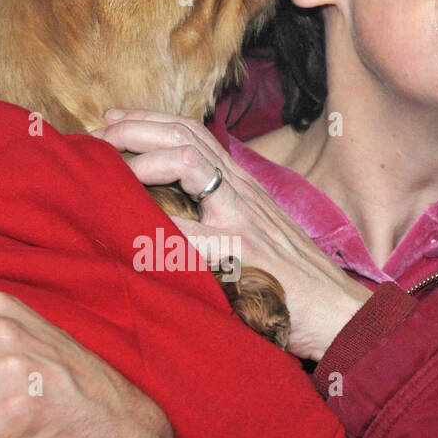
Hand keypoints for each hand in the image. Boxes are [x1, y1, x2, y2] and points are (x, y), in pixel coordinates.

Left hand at [95, 109, 371, 360]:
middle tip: (96, 137)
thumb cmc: (296, 286)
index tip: (112, 126)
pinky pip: (189, 229)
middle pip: (184, 133)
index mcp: (244, 189)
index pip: (194, 134)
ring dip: (138, 159)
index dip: (148, 123)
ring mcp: (243, 217)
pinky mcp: (243, 251)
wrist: (341, 314)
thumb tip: (172, 222)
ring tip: (106, 167)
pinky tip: (124, 230)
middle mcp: (243, 192)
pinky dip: (152, 226)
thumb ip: (222, 222)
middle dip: (133, 128)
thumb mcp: (259, 239)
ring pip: (185, 159)